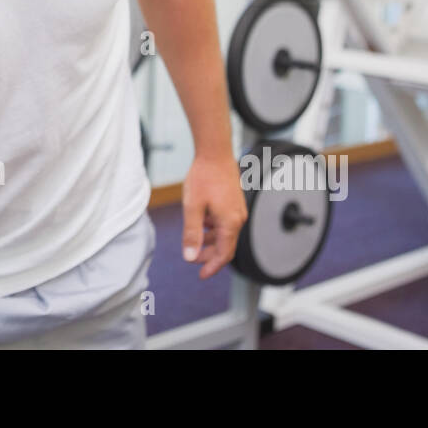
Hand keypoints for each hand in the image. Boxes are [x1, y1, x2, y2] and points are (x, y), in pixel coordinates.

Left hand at [180, 153, 247, 279]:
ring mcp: (238, 210)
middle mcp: (238, 218)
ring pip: (225, 234)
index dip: (212, 267)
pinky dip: (213, 228)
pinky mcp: (234, 203)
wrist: (215, 152)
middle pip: (225, 246)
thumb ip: (192, 234)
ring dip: (210, 241)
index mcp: (230, 223)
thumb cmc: (204, 177)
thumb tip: (190, 256)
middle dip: (208, 255)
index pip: (224, 255)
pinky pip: (226, 223)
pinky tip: (202, 223)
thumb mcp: (192, 208)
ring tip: (194, 241)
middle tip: (192, 258)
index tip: (201, 274)